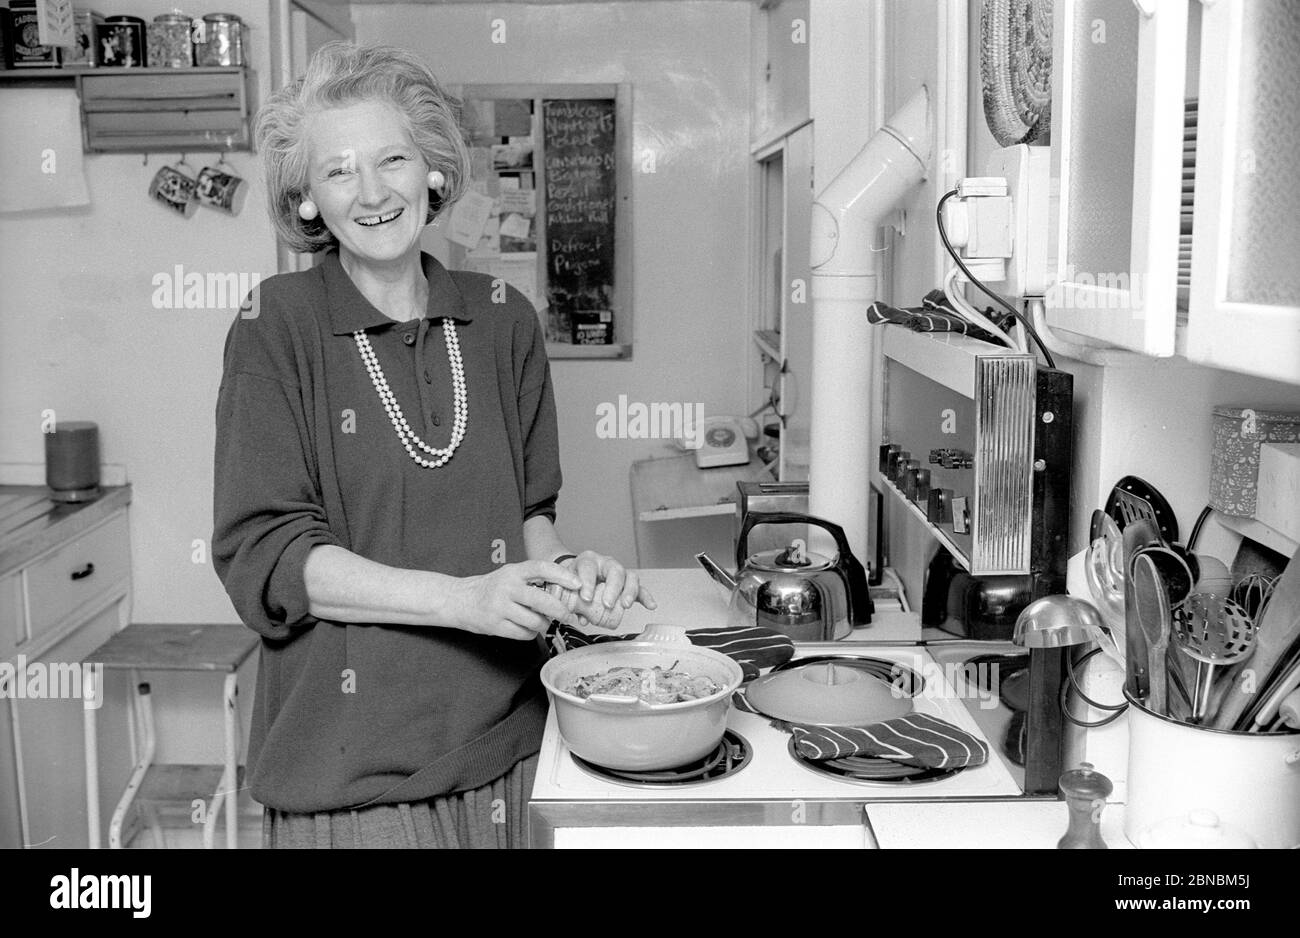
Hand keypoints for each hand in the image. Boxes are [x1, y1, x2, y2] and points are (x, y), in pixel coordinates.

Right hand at [445, 560, 580, 639]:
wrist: (460, 600)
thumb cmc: (492, 588)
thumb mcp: (510, 575)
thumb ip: (532, 580)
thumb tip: (565, 590)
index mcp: (513, 572)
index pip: (541, 568)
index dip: (562, 575)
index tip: (578, 584)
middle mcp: (507, 587)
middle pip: (542, 600)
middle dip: (560, 611)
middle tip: (569, 616)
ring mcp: (500, 607)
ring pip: (535, 621)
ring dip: (543, 624)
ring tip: (541, 622)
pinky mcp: (495, 625)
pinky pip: (524, 633)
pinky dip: (530, 633)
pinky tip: (527, 628)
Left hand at [565, 550, 657, 616]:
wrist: (576, 575)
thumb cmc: (572, 579)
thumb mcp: (566, 586)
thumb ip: (571, 602)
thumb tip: (582, 618)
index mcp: (588, 560)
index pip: (588, 568)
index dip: (587, 582)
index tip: (585, 598)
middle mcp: (606, 563)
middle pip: (615, 570)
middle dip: (612, 588)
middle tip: (607, 604)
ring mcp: (619, 572)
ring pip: (630, 577)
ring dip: (629, 592)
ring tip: (625, 605)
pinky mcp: (627, 584)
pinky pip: (640, 589)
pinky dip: (645, 597)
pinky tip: (650, 605)